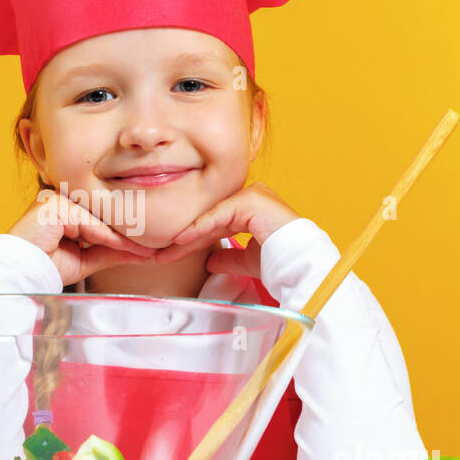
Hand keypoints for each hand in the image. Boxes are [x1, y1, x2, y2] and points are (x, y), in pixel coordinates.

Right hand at [7, 188, 156, 287]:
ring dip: (123, 236)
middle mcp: (61, 198)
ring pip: (98, 218)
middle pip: (102, 215)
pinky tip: (128, 247)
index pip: (100, 216)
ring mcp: (57, 198)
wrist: (21, 275)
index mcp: (66, 206)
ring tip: (147, 248)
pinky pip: (89, 223)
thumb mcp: (85, 259)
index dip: (123, 232)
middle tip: (155, 245)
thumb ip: (110, 252)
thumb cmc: (46, 266)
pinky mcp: (55, 205)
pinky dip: (109, 237)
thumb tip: (140, 252)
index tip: (148, 244)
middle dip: (127, 233)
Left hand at [152, 182, 298, 277]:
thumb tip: (209, 261)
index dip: (191, 241)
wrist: (300, 265)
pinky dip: (198, 229)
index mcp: (250, 208)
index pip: (214, 224)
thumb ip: (229, 258)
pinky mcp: (251, 200)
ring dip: (185, 237)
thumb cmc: (280, 263)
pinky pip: (218, 216)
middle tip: (158, 254)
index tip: (169, 255)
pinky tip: (180, 241)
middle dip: (183, 240)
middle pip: (209, 220)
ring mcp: (252, 195)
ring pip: (210, 218)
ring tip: (163, 253)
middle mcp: (251, 196)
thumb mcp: (247, 260)